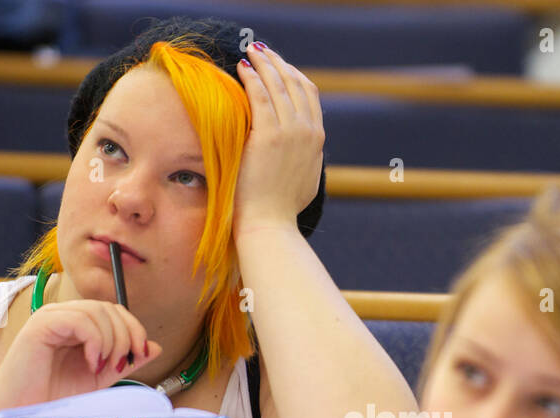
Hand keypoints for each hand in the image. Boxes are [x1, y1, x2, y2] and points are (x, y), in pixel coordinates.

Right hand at [0, 299, 160, 410]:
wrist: (22, 407)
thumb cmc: (54, 392)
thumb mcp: (100, 376)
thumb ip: (124, 360)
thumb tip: (155, 347)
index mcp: (77, 323)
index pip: (114, 311)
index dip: (134, 328)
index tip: (140, 354)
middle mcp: (64, 314)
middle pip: (109, 308)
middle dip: (125, 335)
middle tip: (121, 364)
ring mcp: (51, 316)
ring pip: (97, 312)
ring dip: (110, 341)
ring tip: (101, 366)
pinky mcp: (41, 324)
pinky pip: (79, 321)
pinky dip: (94, 342)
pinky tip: (90, 363)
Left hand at [232, 42, 323, 237]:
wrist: (271, 224)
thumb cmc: (281, 209)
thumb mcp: (305, 179)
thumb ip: (307, 157)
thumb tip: (305, 149)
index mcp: (317, 139)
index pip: (309, 95)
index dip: (293, 74)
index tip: (278, 65)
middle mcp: (307, 132)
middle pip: (296, 84)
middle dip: (278, 63)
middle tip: (261, 51)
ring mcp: (290, 133)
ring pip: (278, 86)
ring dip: (264, 64)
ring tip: (249, 53)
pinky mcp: (268, 137)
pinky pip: (260, 97)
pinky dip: (252, 78)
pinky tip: (242, 69)